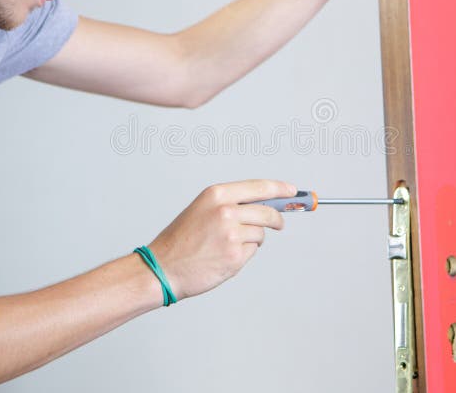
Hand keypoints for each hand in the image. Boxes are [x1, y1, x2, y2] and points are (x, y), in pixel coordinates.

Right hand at [147, 179, 295, 299]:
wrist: (163, 267)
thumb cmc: (181, 241)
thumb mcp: (202, 210)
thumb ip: (231, 204)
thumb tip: (266, 205)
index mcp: (216, 195)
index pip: (259, 187)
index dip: (280, 188)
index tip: (292, 191)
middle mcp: (225, 211)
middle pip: (268, 212)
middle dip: (276, 219)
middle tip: (279, 224)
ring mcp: (231, 234)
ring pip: (261, 234)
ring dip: (253, 240)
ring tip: (228, 245)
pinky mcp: (235, 256)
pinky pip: (253, 251)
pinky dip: (244, 254)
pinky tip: (225, 256)